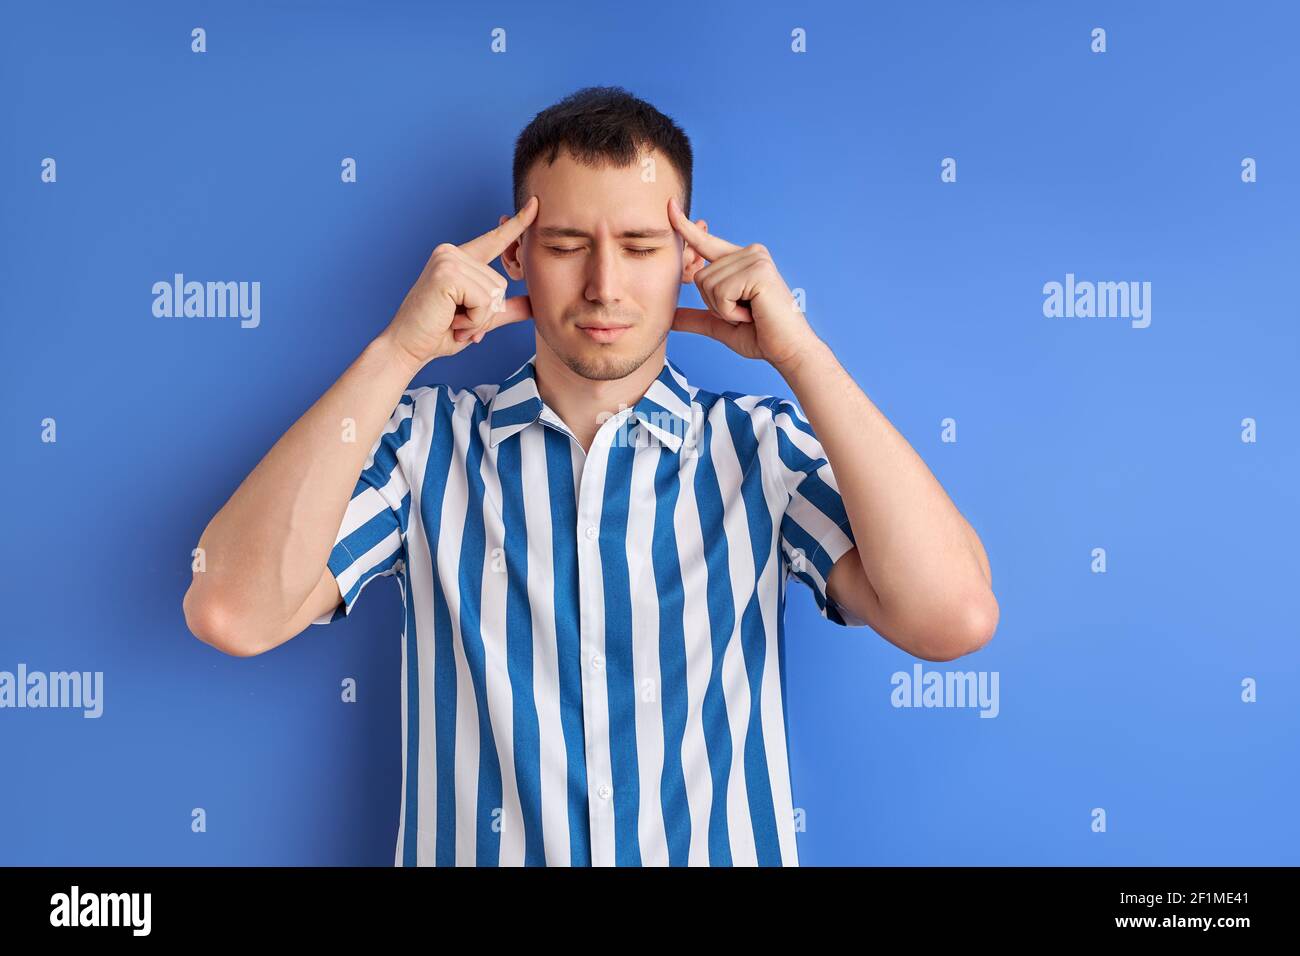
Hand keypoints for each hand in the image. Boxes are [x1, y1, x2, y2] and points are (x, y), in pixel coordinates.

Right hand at [381, 196, 537, 369]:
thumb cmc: (439, 333)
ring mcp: (448, 260)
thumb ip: (504, 309)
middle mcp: (451, 253)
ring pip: (494, 294)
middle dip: (486, 314)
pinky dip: (474, 321)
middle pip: (501, 283)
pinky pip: (484, 301)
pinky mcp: (447, 274)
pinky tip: (452, 322)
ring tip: (453, 322)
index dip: (516, 225)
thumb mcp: (479, 320)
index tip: (535, 203)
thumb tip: (534, 305)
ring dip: (479, 319)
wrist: (408, 348)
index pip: (494, 240)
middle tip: (458, 322)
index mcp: (459, 258)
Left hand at [667, 195, 821, 371]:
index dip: (685, 227)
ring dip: (723, 309)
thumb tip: (670, 318)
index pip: (706, 243)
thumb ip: (697, 318)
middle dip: (714, 304)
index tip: (669, 205)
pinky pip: (721, 291)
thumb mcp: (721, 325)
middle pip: (700, 275)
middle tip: (744, 314)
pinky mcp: (758, 270)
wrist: (788, 351)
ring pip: (708, 283)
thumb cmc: (761, 337)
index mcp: (742, 260)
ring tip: (750, 314)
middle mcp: (750, 252)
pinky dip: (730, 311)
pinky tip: (753, 314)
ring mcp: (755, 258)